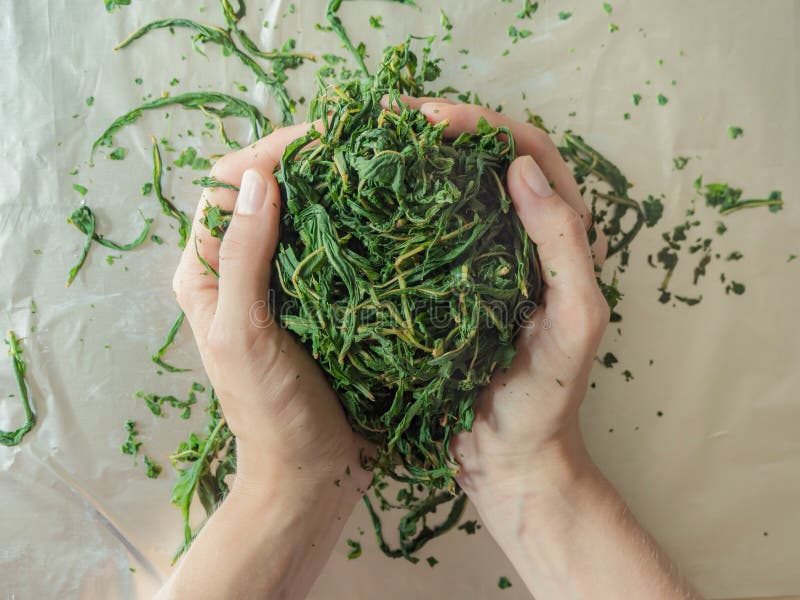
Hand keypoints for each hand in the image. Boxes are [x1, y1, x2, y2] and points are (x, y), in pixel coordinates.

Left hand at [172, 123, 369, 493]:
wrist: (310, 475)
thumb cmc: (271, 415)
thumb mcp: (245, 336)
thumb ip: (243, 259)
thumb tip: (257, 176)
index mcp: (206, 272)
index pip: (226, 187)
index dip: (268, 152)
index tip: (323, 137)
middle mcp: (241, 270)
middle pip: (267, 193)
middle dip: (308, 162)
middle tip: (362, 145)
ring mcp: (283, 286)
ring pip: (304, 217)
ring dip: (337, 191)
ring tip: (380, 171)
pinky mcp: (321, 302)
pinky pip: (334, 250)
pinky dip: (357, 228)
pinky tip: (389, 218)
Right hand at [387, 98, 608, 497]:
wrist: (509, 457)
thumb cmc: (546, 398)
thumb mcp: (574, 323)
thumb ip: (564, 245)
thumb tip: (519, 168)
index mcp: (560, 237)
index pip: (528, 152)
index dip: (482, 125)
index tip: (428, 120)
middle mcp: (521, 237)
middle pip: (485, 158)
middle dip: (441, 127)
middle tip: (386, 118)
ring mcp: (481, 259)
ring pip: (452, 188)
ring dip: (416, 159)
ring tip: (368, 145)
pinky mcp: (446, 283)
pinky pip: (424, 230)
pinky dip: (399, 206)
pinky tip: (364, 201)